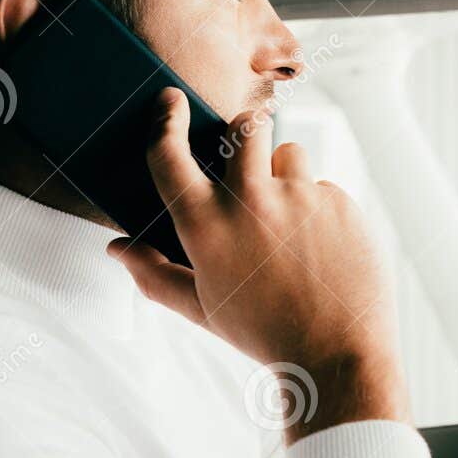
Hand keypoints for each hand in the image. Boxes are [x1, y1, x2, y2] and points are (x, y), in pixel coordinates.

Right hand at [106, 87, 407, 441]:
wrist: (337, 353)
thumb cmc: (264, 333)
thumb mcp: (202, 308)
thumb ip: (155, 274)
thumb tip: (118, 249)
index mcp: (206, 226)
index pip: (168, 155)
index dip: (164, 121)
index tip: (170, 103)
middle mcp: (250, 201)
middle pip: (243, 128)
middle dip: (243, 133)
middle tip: (247, 154)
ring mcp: (299, 197)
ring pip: (289, 155)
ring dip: (285, 177)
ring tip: (291, 225)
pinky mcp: (339, 202)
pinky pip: (324, 188)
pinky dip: (319, 210)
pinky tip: (322, 249)